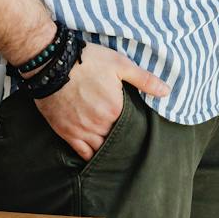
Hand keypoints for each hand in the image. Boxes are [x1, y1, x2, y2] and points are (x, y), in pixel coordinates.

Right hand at [34, 43, 169, 161]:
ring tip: (117, 151)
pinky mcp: (65, 132)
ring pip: (100, 149)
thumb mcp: (120, 64)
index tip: (141, 130)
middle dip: (124, 140)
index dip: (137, 129)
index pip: (132, 128)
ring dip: (108, 149)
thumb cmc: (88, 61)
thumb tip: (167, 91)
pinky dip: (90, 156)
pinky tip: (97, 156)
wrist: (51, 65)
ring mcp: (81, 130)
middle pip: (116, 140)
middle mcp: (99, 124)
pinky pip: (81, 152)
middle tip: (131, 143)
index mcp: (115, 109)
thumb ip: (145, 80)